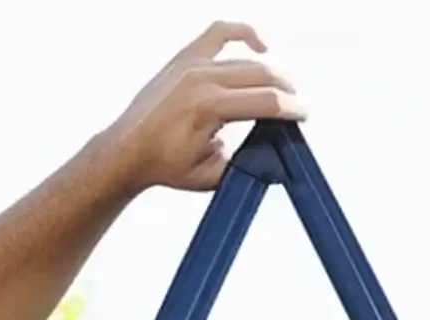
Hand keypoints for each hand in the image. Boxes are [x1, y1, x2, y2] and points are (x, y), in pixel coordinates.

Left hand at [107, 20, 306, 191]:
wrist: (126, 151)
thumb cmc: (163, 165)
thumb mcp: (211, 175)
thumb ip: (245, 163)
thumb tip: (273, 155)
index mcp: (208, 107)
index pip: (266, 102)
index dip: (291, 110)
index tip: (303, 115)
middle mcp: (200, 80)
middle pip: (262, 78)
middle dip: (284, 93)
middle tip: (293, 108)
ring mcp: (191, 66)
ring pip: (246, 62)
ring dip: (267, 76)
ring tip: (277, 91)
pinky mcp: (183, 59)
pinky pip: (220, 34)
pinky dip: (244, 34)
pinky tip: (260, 46)